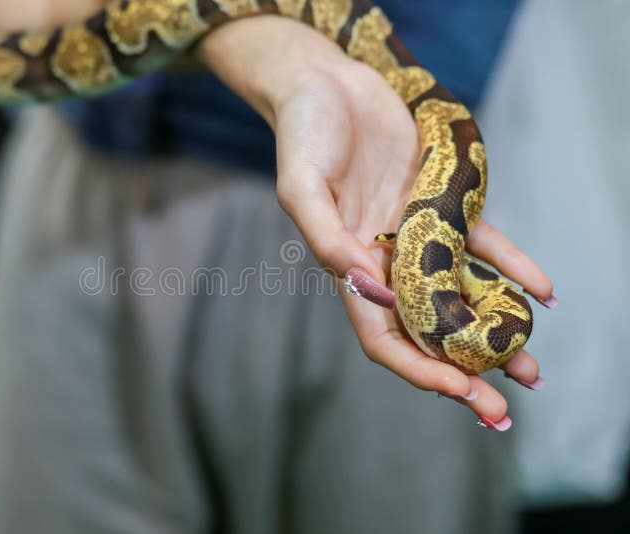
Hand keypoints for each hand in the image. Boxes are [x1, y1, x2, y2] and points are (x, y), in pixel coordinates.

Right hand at [199, 16, 554, 426]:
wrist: (327, 85)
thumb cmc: (303, 134)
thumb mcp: (300, 186)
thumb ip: (325, 236)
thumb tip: (364, 281)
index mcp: (349, 267)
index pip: (382, 334)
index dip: (418, 369)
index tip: (457, 391)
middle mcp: (386, 261)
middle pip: (427, 330)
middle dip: (462, 373)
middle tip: (500, 412)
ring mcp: (417, 235)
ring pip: (462, 296)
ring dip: (495, 332)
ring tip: (532, 371)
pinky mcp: (442, 202)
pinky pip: (483, 243)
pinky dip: (512, 268)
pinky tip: (541, 293)